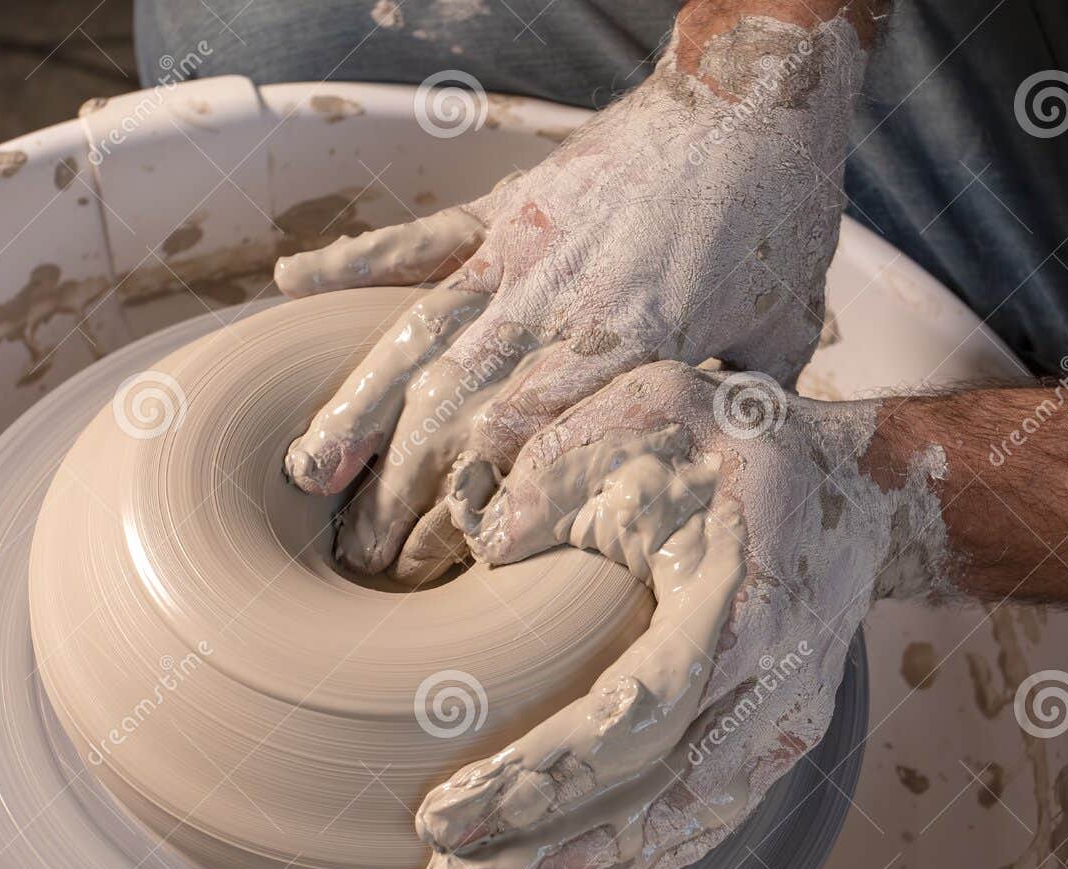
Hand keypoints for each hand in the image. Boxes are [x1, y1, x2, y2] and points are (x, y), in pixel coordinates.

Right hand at [275, 11, 864, 583]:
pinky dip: (351, 262)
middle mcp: (554, 307)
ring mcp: (519, 254)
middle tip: (358, 560)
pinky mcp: (506, 207)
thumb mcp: (777, 338)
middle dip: (397, 495)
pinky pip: (416, 240)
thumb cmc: (778, 220)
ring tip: (308, 473)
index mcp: (622, 348)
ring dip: (358, 413)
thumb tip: (708, 483)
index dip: (463, 516)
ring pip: (416, 344)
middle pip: (450, 415)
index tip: (433, 575)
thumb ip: (725, 414)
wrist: (757, 95)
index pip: (517, 452)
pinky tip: (289, 285)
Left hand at [409, 362, 946, 868]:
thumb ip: (554, 471)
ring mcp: (778, 733)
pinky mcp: (768, 754)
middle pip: (651, 803)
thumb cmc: (736, 448)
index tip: (444, 814)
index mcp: (739, 604)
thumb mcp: (646, 414)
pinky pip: (694, 831)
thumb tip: (477, 549)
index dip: (541, 775)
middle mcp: (771, 690)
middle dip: (540, 855)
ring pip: (673, 834)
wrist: (856, 492)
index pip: (634, 715)